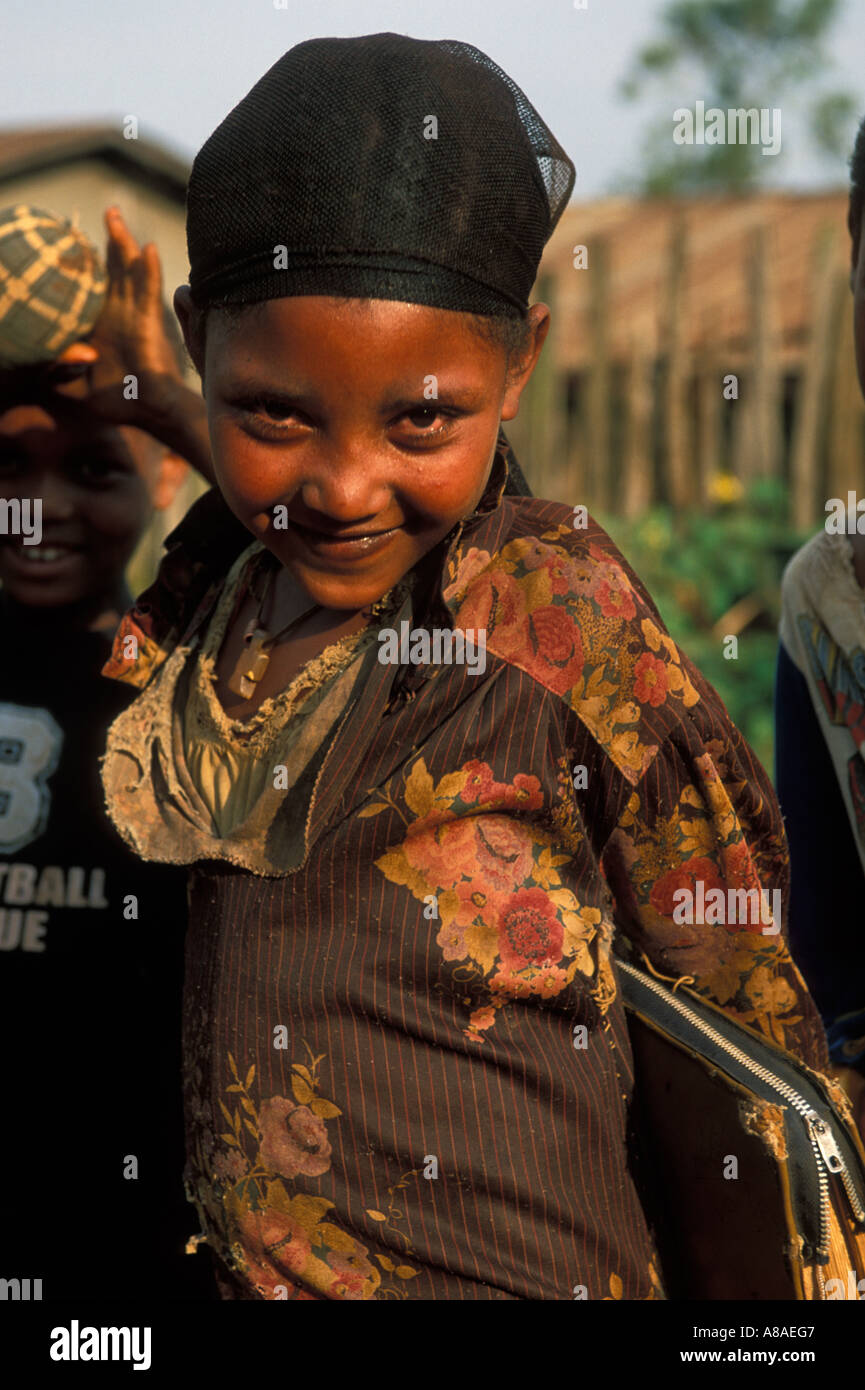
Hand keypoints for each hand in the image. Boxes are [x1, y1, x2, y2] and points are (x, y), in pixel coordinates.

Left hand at [51, 206, 184, 427]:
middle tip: (108, 210)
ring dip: (124, 241)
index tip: (74, 239)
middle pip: (116, 268)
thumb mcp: (76, 387)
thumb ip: (58, 373)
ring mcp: (135, 314)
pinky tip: (149, 248)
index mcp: (105, 324)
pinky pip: (148, 290)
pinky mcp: (148, 322)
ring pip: (129, 269)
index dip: (88, 263)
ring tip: (114, 214)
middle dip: (111, 239)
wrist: (148, 412)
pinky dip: (149, 270)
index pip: (96, 285)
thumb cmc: (118, 402)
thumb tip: (39, 362)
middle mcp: (121, 313)